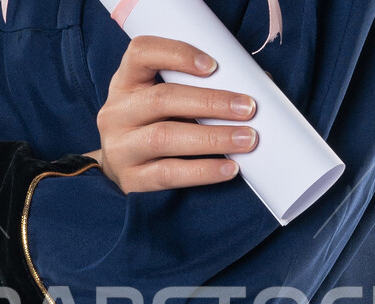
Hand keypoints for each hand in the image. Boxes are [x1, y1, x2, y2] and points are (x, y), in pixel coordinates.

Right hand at [91, 36, 258, 192]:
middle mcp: (117, 113)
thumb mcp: (161, 102)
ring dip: (212, 138)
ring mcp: (120, 148)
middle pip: (162, 99)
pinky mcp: (131, 180)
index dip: (176, 54)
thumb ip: (197, 89)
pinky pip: (169, 174)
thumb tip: (258, 85)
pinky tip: (229, 168)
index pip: (141, 53)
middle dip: (210, 102)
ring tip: (246, 139)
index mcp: (125, 83)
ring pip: (165, 137)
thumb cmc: (153, 128)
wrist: (121, 172)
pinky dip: (203, 171)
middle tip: (247, 108)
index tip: (213, 65)